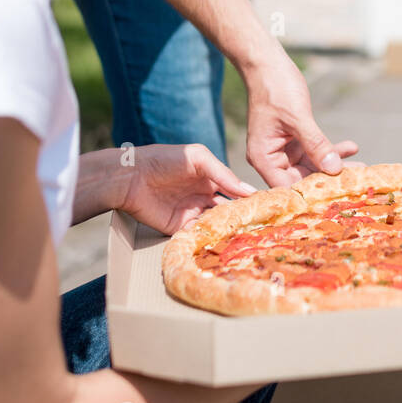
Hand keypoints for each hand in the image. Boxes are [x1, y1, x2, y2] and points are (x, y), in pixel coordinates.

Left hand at [117, 144, 257, 234]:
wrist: (131, 177)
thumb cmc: (164, 160)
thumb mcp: (198, 158)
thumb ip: (223, 174)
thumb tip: (249, 191)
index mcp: (210, 178)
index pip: (236, 190)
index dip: (251, 197)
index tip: (271, 206)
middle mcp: (204, 197)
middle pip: (229, 210)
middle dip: (244, 217)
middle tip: (266, 226)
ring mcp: (192, 213)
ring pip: (217, 224)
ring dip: (230, 229)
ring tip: (251, 237)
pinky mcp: (179, 229)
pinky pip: (199, 235)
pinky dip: (212, 239)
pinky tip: (227, 243)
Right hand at [243, 44, 358, 187]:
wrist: (268, 64)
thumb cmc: (275, 88)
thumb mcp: (298, 117)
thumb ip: (315, 144)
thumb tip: (334, 169)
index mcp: (263, 158)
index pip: (286, 188)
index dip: (309, 195)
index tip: (335, 198)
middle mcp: (272, 159)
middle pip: (301, 179)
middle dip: (328, 180)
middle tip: (356, 183)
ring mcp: (284, 150)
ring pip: (312, 166)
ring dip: (335, 165)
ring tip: (361, 168)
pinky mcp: (294, 140)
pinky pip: (315, 151)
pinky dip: (332, 150)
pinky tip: (352, 148)